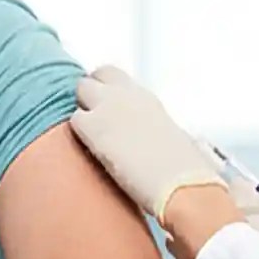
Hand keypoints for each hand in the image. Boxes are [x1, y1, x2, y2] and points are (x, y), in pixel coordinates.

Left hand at [71, 65, 225, 222]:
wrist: (179, 181)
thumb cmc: (185, 167)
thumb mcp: (176, 139)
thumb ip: (158, 130)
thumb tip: (165, 141)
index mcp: (146, 98)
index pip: (113, 77)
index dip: (105, 90)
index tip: (104, 103)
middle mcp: (125, 95)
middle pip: (93, 78)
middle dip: (88, 93)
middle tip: (90, 116)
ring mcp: (107, 106)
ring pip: (80, 90)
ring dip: (82, 109)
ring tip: (88, 135)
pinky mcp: (91, 127)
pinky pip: (74, 119)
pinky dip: (77, 132)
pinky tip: (87, 150)